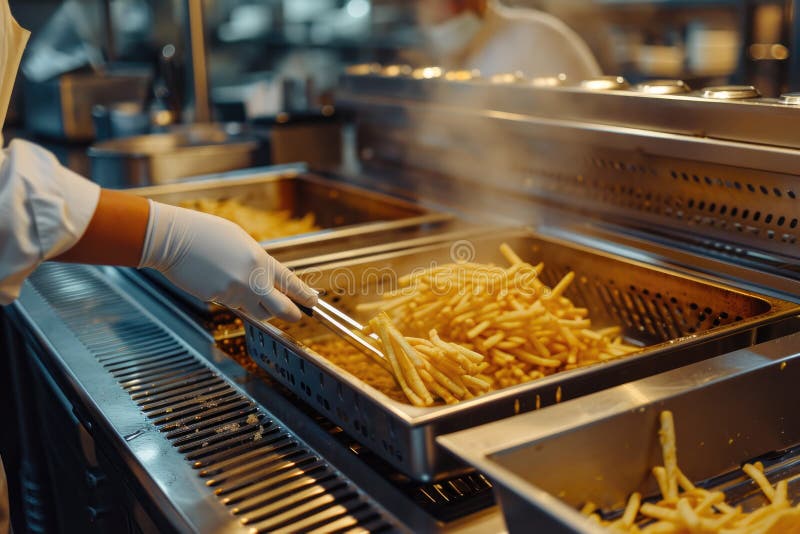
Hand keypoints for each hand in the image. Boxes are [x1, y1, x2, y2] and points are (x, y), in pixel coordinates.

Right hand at [138, 200, 316, 320]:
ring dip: (259, 308)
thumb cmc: (205, 234)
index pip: (290, 282)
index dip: (304, 295)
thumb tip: (267, 277)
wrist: (173, 238)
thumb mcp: (240, 241)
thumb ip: (257, 261)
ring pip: (255, 310)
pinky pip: (232, 304)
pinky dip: (231, 297)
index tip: (313, 301)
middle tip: (297, 316)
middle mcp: (250, 278)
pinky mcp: (217, 299)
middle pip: (280, 307)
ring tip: (249, 292)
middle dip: (291, 314)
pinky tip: (219, 280)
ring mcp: (233, 292)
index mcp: (259, 259)